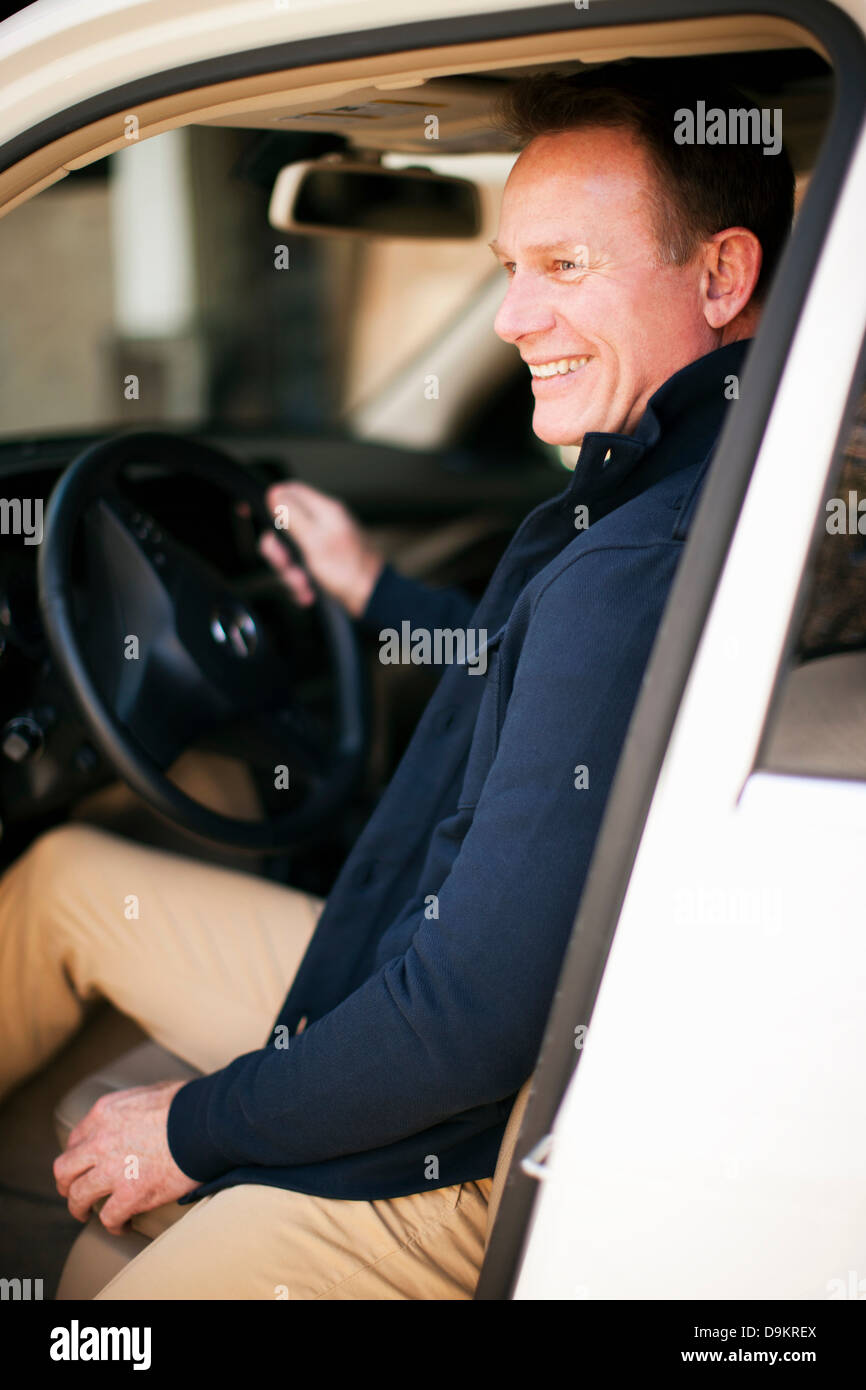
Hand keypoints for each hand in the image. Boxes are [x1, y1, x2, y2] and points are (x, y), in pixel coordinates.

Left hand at [53, 1081, 198, 1234]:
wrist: (208, 1122)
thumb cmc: (189, 1104)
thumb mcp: (152, 1091)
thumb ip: (136, 1104)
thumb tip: (144, 1111)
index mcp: (105, 1114)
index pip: (76, 1139)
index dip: (78, 1156)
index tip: (85, 1165)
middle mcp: (100, 1141)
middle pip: (65, 1170)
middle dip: (67, 1184)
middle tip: (75, 1193)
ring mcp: (112, 1169)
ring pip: (78, 1197)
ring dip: (81, 1208)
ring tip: (89, 1215)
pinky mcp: (130, 1194)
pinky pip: (109, 1218)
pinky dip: (113, 1225)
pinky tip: (123, 1226)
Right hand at [260, 481, 383, 617]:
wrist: (372, 601)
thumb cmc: (349, 573)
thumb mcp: (314, 541)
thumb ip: (293, 516)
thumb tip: (274, 493)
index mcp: (324, 511)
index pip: (289, 492)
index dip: (268, 500)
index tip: (246, 510)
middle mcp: (323, 524)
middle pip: (283, 528)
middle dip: (280, 553)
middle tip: (287, 565)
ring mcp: (323, 544)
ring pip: (290, 553)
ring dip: (290, 574)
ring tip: (303, 585)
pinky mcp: (323, 563)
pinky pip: (300, 569)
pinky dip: (301, 584)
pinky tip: (308, 593)